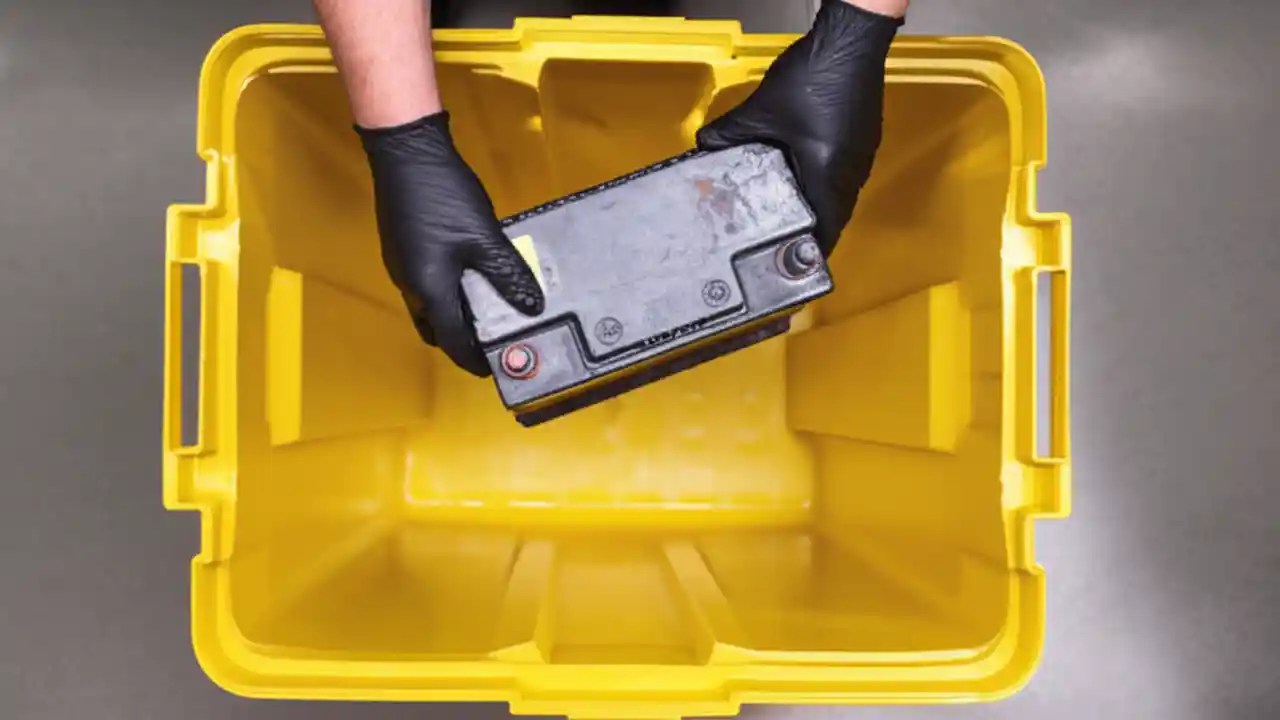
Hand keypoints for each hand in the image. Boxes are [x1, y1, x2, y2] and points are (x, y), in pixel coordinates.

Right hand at [358, 111, 544, 375]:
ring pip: (429, 305)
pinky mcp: (403, 247)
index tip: (492, 368)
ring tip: (488, 305)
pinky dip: (446, 290)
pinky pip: (426, 282)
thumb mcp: (485, 240)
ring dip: (455, 312)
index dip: (473, 359)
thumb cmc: (443, 196)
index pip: (451, 341)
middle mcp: (409, 285)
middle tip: (492, 337)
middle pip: (435, 327)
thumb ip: (508, 276)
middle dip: (462, 338)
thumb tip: (532, 307)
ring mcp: (402, 265)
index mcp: (428, 290)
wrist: (406, 151)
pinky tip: (469, 273)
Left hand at [697, 0, 901, 254]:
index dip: (807, 254)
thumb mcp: (763, 109)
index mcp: (831, 175)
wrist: (851, 40)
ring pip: (838, 197)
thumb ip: (729, 134)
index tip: (793, 270)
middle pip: (832, 218)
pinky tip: (800, 178)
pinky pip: (842, 176)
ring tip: (788, 219)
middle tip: (781, 246)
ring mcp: (862, 156)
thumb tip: (703, 149)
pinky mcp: (861, 140)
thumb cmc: (818, 74)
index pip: (825, 231)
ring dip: (816, 209)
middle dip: (807, 234)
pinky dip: (823, 185)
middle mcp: (852, 172)